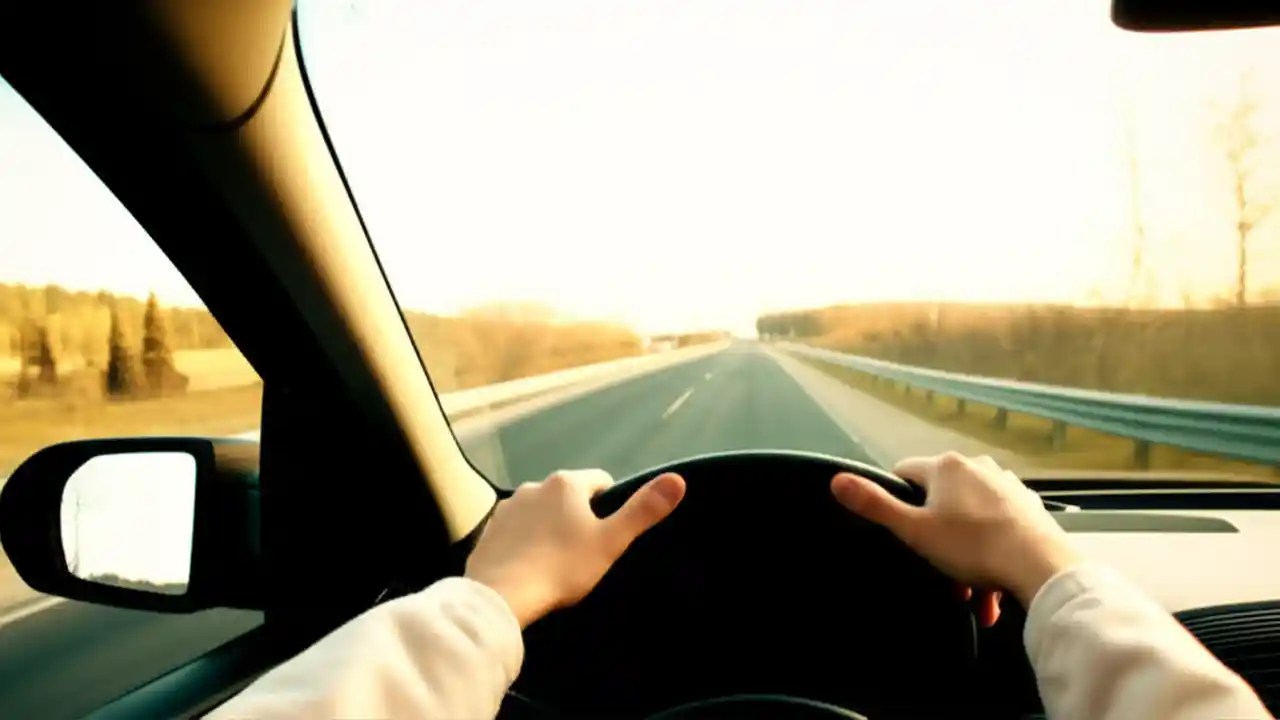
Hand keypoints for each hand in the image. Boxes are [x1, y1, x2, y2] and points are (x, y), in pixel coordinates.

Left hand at [465, 469, 685, 627]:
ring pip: (540, 511)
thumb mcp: (611, 541)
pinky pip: (516, 530)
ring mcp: (507, 507)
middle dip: (578, 517)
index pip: (601, 482)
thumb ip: (643, 511)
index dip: (611, 506)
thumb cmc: (562, 567)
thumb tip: (678, 479)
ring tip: (556, 562)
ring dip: (550, 527)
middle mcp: (534, 486)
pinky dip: (526, 542)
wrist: (502, 595)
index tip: (609, 534)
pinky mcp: (489, 530)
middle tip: (585, 552)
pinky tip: (530, 566)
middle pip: (568, 496)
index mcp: (566, 484)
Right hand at [831, 452, 1081, 612]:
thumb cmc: (972, 547)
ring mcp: (1006, 484)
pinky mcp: (1028, 506)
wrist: (1041, 567)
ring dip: (965, 552)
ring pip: (970, 518)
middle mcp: (977, 466)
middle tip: (938, 570)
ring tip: (971, 591)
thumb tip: (836, 479)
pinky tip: (995, 582)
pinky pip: (998, 526)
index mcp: (945, 466)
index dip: (898, 502)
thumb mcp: (914, 531)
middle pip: (940, 500)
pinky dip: (991, 551)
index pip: (904, 474)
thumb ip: (874, 505)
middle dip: (936, 537)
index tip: (904, 532)